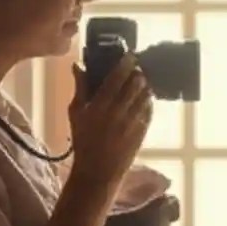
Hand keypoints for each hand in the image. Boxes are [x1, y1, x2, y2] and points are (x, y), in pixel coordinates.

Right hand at [68, 56, 152, 187]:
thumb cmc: (83, 140)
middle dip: (138, 72)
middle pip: (136, 83)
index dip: (127, 63)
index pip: (118, 77)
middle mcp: (119, 112)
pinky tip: (143, 97)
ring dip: (144, 85)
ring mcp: (133, 121)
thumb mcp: (76, 114)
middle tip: (136, 68)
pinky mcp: (143, 130)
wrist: (99, 170)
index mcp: (100, 106)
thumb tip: (78, 65)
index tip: (131, 55)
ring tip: (141, 81)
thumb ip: (80, 88)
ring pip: (146, 94)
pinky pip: (150, 108)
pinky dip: (148, 100)